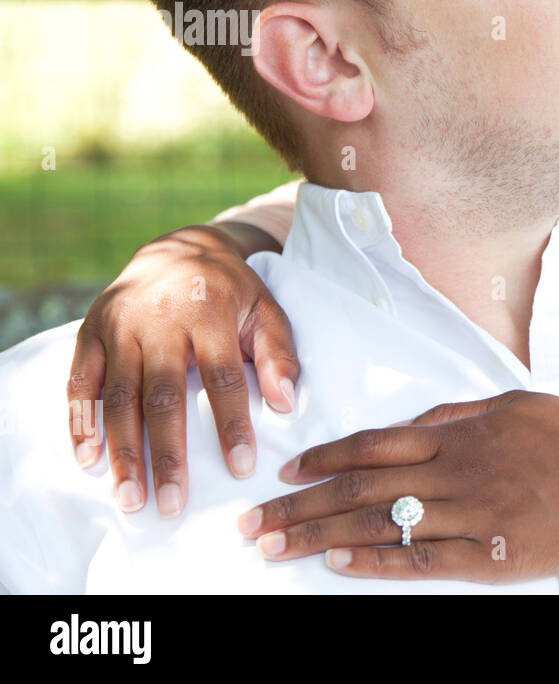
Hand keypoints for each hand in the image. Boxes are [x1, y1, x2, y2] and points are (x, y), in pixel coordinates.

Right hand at [67, 224, 298, 516]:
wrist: (178, 248)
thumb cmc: (230, 291)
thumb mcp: (266, 310)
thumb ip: (279, 355)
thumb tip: (285, 405)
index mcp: (209, 311)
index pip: (223, 377)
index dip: (232, 424)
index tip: (242, 468)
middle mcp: (159, 318)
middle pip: (163, 395)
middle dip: (167, 454)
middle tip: (172, 504)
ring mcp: (119, 326)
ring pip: (120, 397)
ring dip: (124, 451)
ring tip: (132, 498)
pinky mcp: (90, 333)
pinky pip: (81, 383)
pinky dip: (82, 423)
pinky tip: (89, 460)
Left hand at [237, 391, 558, 581]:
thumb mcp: (514, 404)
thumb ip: (458, 413)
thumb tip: (412, 420)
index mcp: (461, 432)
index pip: (374, 444)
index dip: (324, 458)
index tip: (287, 471)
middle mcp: (458, 471)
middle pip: (361, 486)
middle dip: (300, 504)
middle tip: (253, 522)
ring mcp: (473, 515)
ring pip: (380, 523)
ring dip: (320, 535)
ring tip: (275, 546)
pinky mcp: (493, 555)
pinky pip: (424, 559)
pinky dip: (378, 561)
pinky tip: (341, 563)